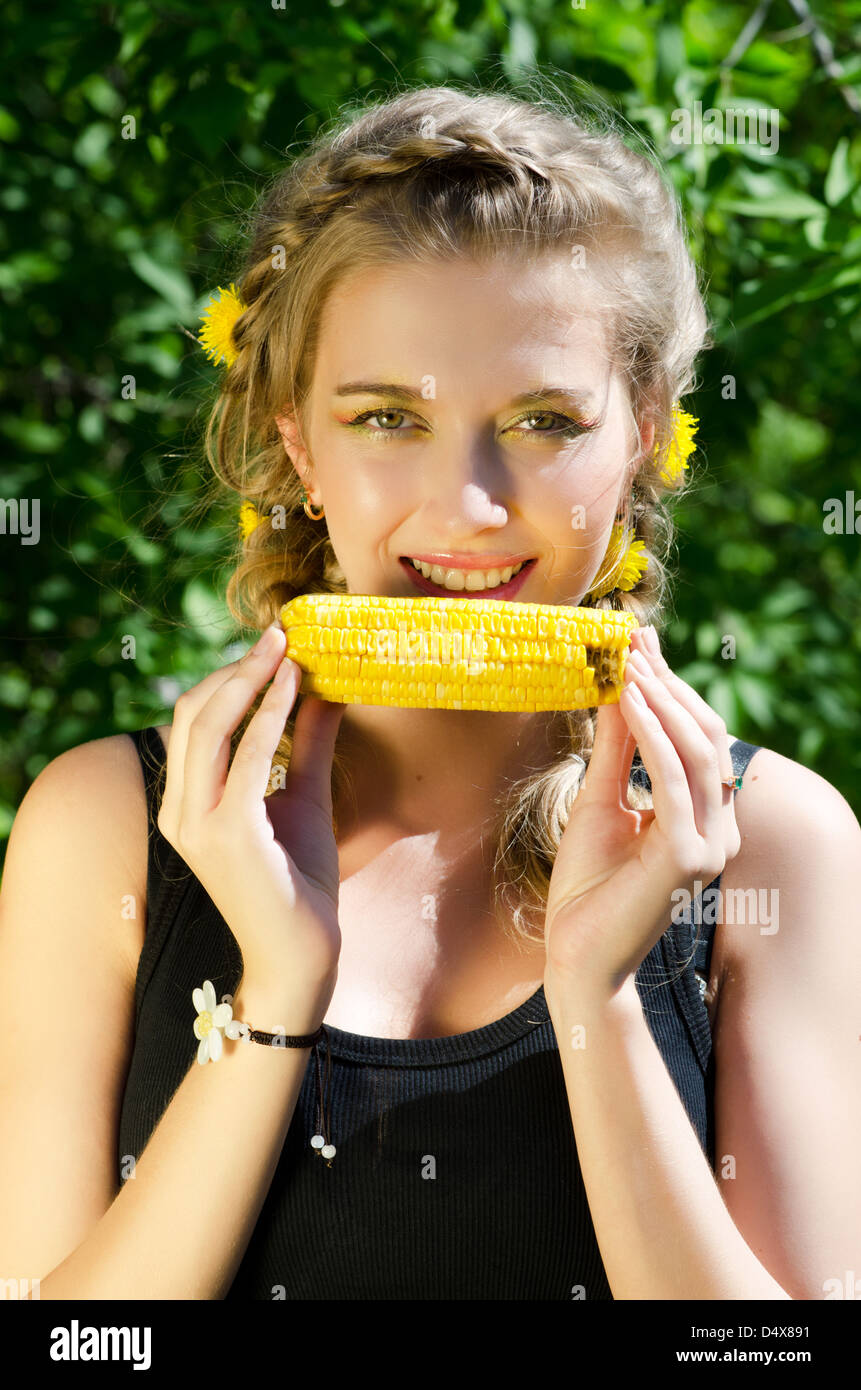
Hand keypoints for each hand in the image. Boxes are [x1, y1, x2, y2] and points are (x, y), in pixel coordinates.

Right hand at [157, 623, 346, 989]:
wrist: (303, 953)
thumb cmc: (300, 882)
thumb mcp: (304, 799)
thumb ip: (306, 745)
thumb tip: (323, 688)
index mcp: (186, 803)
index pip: (191, 721)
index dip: (228, 676)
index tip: (272, 645)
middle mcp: (179, 811)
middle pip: (191, 713)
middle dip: (235, 667)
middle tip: (279, 634)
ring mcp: (197, 824)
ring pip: (206, 726)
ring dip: (248, 678)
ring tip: (286, 647)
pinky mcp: (227, 835)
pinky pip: (244, 758)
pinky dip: (269, 713)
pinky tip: (296, 687)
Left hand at [543, 625, 741, 993]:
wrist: (574, 956)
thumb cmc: (585, 887)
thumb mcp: (598, 800)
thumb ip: (612, 747)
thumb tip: (616, 685)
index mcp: (702, 818)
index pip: (697, 738)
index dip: (671, 687)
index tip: (639, 643)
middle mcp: (717, 829)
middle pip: (704, 736)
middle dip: (668, 683)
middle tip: (632, 640)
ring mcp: (709, 844)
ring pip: (696, 750)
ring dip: (660, 698)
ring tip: (626, 661)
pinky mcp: (688, 857)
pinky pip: (672, 779)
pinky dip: (649, 733)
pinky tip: (624, 699)